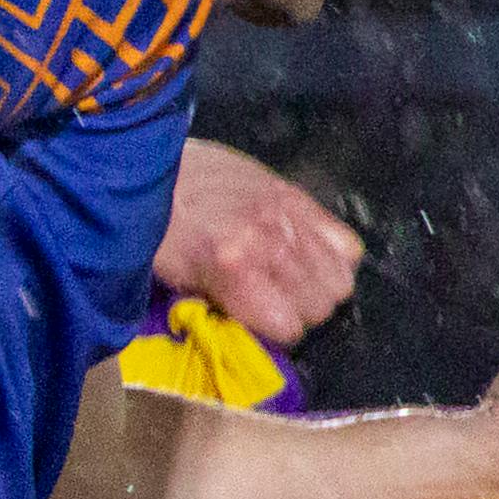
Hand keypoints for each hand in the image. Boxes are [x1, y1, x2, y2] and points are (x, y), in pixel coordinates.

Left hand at [151, 136, 365, 350]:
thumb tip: (257, 331)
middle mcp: (272, 245)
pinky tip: (306, 255)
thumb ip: (225, 306)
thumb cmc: (156, 230)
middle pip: (321, 304)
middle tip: (277, 300)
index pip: (289, 326)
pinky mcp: (299, 196)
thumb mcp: (178, 280)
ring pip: (339, 277)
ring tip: (292, 279)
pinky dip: (332, 255)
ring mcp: (291, 218)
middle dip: (301, 310)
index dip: (276, 329)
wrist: (152, 167)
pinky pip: (346, 242)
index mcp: (236, 269)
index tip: (262, 322)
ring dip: (318, 286)